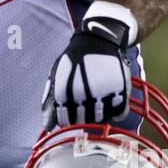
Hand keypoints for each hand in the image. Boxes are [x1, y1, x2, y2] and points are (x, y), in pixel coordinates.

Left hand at [42, 8, 133, 127]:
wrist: (98, 40)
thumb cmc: (73, 61)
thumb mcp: (56, 78)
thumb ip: (49, 103)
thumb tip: (46, 127)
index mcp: (64, 95)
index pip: (66, 122)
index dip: (69, 117)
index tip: (72, 106)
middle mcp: (84, 97)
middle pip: (84, 122)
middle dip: (84, 115)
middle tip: (87, 98)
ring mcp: (103, 95)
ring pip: (101, 120)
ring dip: (100, 113)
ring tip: (98, 95)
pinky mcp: (121, 91)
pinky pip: (120, 114)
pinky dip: (117, 111)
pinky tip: (111, 98)